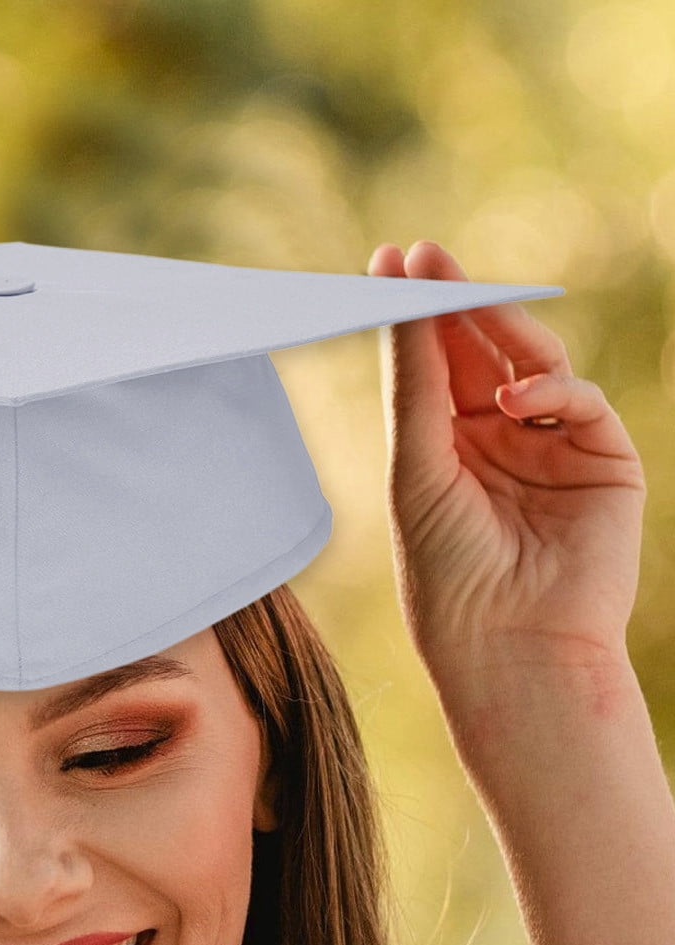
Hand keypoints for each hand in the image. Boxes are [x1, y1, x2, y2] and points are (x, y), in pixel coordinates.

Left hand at [369, 239, 645, 690]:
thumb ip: (416, 390)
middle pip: (479, 351)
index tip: (387, 262)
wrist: (509, 644)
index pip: (430, 365)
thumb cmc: (446, 572)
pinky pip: (581, 401)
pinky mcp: (603, 459)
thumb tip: (405, 307)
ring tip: (463, 297)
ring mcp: (552, 444)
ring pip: (532, 362)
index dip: (413, 315)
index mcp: (444, 447)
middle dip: (454, 302)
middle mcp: (498, 439)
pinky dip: (552, 390)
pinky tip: (518, 398)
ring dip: (500, 326)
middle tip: (424, 255)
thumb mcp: (418, 471)